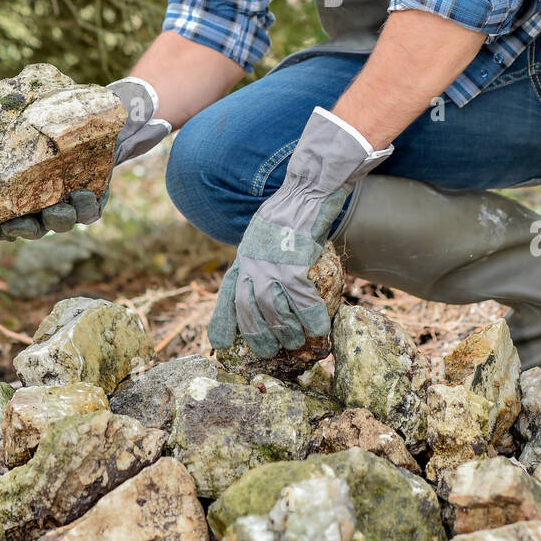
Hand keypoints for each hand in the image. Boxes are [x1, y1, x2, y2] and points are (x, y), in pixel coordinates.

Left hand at [0, 75, 170, 241]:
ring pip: (32, 225)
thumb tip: (162, 125)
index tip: (81, 196)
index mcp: (89, 195)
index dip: (85, 208)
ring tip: (13, 224)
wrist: (65, 129)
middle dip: (55, 220)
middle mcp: (64, 205)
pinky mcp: (13, 204)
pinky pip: (5, 220)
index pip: (89, 211)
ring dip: (23, 227)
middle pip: (60, 222)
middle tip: (51, 211)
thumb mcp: (116, 130)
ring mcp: (38, 207)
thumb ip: (135, 132)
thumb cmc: (96, 132)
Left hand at [207, 106, 392, 355]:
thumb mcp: (261, 233)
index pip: (226, 295)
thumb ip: (259, 256)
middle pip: (249, 312)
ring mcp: (271, 266)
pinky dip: (312, 318)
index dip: (222, 321)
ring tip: (297, 344)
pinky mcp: (293, 266)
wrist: (307, 189)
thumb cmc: (290, 210)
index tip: (219, 344)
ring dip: (287, 333)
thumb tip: (266, 281)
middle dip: (259, 337)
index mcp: (242, 257)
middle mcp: (251, 264)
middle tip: (272, 351)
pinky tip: (320, 328)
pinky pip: (302, 302)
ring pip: (274, 313)